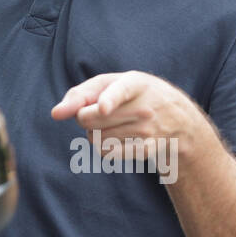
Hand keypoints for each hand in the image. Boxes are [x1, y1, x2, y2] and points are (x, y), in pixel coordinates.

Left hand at [51, 71, 200, 155]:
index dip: (108, 100)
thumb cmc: (135, 96)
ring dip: (94, 133)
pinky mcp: (146, 151)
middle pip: (88, 119)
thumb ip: (81, 93)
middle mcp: (144, 107)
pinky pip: (107, 153)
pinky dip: (104, 147)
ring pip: (95, 138)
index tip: (103, 109)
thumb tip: (55, 114)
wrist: (180, 122)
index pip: (119, 91)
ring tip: (113, 125)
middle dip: (84, 117)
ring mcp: (147, 131)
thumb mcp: (113, 84)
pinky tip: (117, 140)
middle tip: (99, 112)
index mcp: (136, 83)